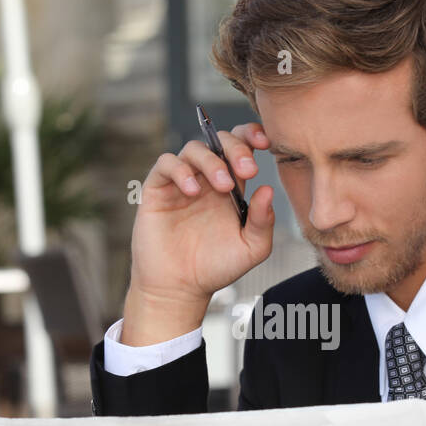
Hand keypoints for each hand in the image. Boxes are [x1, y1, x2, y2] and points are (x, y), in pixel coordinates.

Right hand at [121, 123, 276, 345]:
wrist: (179, 288)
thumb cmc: (215, 268)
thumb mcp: (251, 249)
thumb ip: (263, 221)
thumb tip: (268, 189)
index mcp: (231, 187)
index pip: (241, 147)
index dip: (252, 136)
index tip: (265, 143)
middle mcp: (206, 179)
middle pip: (219, 142)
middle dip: (236, 148)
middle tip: (247, 171)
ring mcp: (181, 182)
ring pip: (193, 149)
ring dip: (211, 161)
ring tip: (222, 187)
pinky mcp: (157, 190)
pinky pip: (166, 164)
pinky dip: (180, 170)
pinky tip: (193, 191)